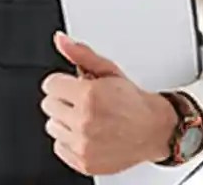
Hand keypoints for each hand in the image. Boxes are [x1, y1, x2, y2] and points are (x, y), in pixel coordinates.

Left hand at [41, 32, 176, 175]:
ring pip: (52, 126)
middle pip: (48, 105)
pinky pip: (59, 147)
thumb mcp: (108, 71)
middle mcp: (84, 121)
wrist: (154, 130)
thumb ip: (81, 55)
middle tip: (83, 102)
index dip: (63, 84)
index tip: (73, 87)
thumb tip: (60, 39)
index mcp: (89, 96)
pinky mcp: (84, 161)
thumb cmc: (132, 102)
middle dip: (64, 100)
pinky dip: (69, 141)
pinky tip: (86, 134)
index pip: (50, 85)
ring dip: (65, 121)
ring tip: (87, 118)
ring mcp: (83, 144)